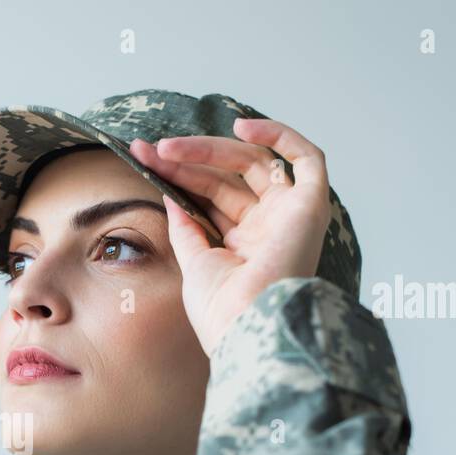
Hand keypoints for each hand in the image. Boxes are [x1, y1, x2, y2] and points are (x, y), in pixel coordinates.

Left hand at [128, 117, 331, 356]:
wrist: (246, 325)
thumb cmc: (221, 309)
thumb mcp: (194, 261)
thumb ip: (186, 227)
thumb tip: (171, 194)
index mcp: (243, 245)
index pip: (211, 197)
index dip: (179, 175)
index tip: (144, 160)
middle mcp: (269, 227)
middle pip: (228, 177)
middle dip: (188, 160)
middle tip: (150, 150)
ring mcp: (290, 215)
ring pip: (255, 162)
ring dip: (211, 148)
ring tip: (171, 147)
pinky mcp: (312, 206)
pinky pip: (307, 159)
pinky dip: (280, 135)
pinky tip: (242, 127)